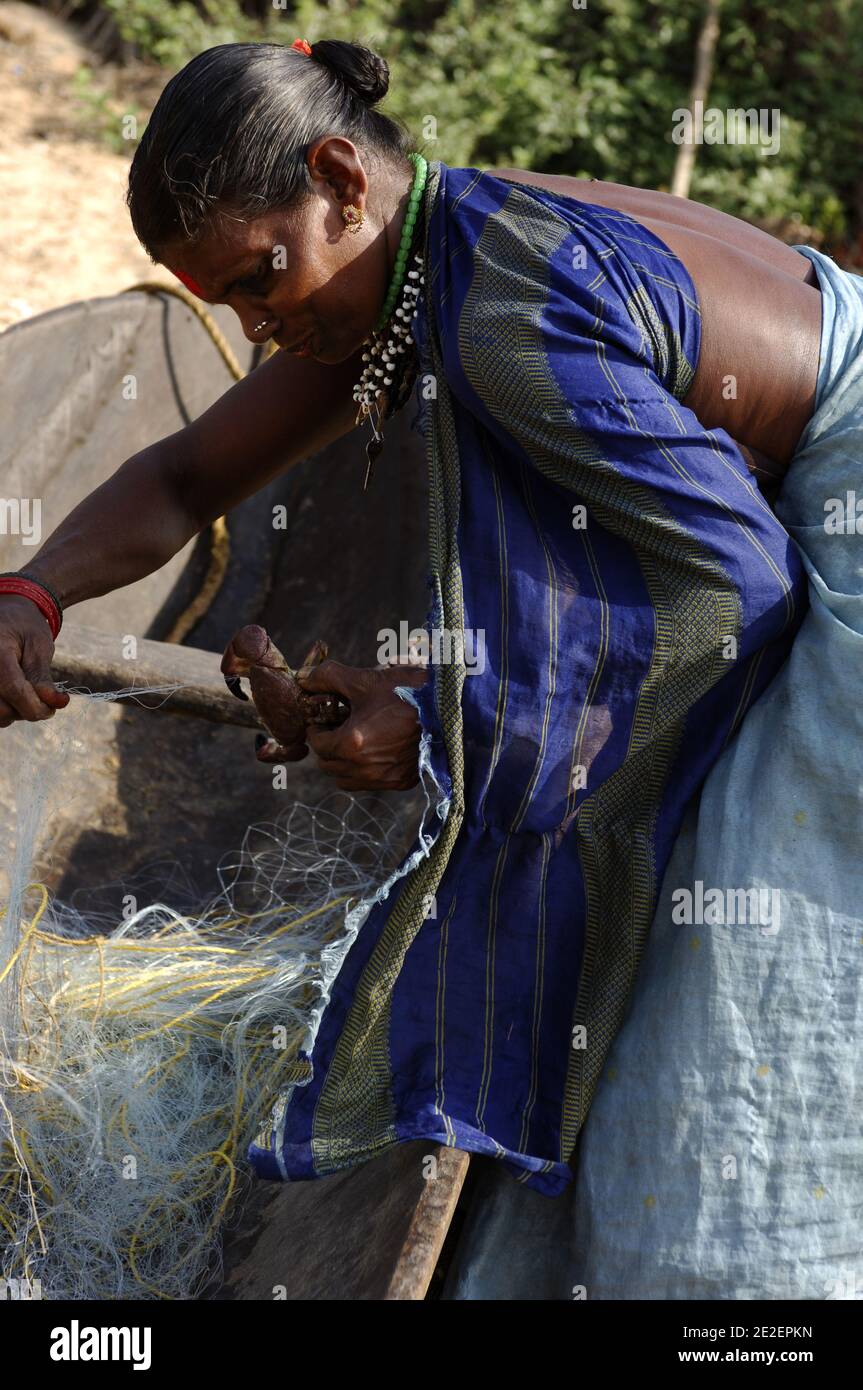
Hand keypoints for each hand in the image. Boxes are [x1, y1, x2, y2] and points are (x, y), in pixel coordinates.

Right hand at [0, 597, 69, 726]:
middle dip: (28, 709)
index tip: (58, 704)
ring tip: (28, 692)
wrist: (4, 613)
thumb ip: (43, 676)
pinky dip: (6, 710)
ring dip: (16, 712)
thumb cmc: (24, 626)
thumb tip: (55, 704)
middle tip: (44, 696)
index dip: (38, 705)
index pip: (14, 689)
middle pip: (2, 708)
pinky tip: (16, 696)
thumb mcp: (39, 644)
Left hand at [296, 659, 427, 790]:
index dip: (318, 728)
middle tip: (340, 726)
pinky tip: (377, 748)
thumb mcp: (366, 680)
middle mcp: (364, 768)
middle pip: (327, 765)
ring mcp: (384, 779)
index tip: (326, 717)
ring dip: (343, 763)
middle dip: (328, 746)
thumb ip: (328, 677)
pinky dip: (366, 770)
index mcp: (351, 744)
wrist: (449, 709)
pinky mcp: (401, 782)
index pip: (317, 744)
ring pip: (346, 780)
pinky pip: (371, 783)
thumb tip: (303, 678)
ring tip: (356, 739)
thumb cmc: (406, 692)